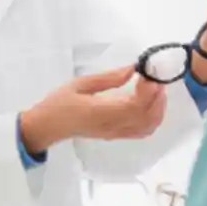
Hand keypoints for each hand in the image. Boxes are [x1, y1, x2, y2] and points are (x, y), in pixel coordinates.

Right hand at [19, 66, 166, 154]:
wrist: (49, 125)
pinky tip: (151, 105)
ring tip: (155, 90)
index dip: (147, 91)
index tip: (148, 75)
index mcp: (101, 112)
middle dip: (157, 97)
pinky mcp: (116, 136)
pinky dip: (153, 119)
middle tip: (155, 78)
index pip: (134, 106)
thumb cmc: (60, 102)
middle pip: (146, 117)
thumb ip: (108, 78)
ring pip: (148, 127)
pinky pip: (141, 132)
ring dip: (158, 109)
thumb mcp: (81, 84)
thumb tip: (132, 69)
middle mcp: (112, 126)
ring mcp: (115, 133)